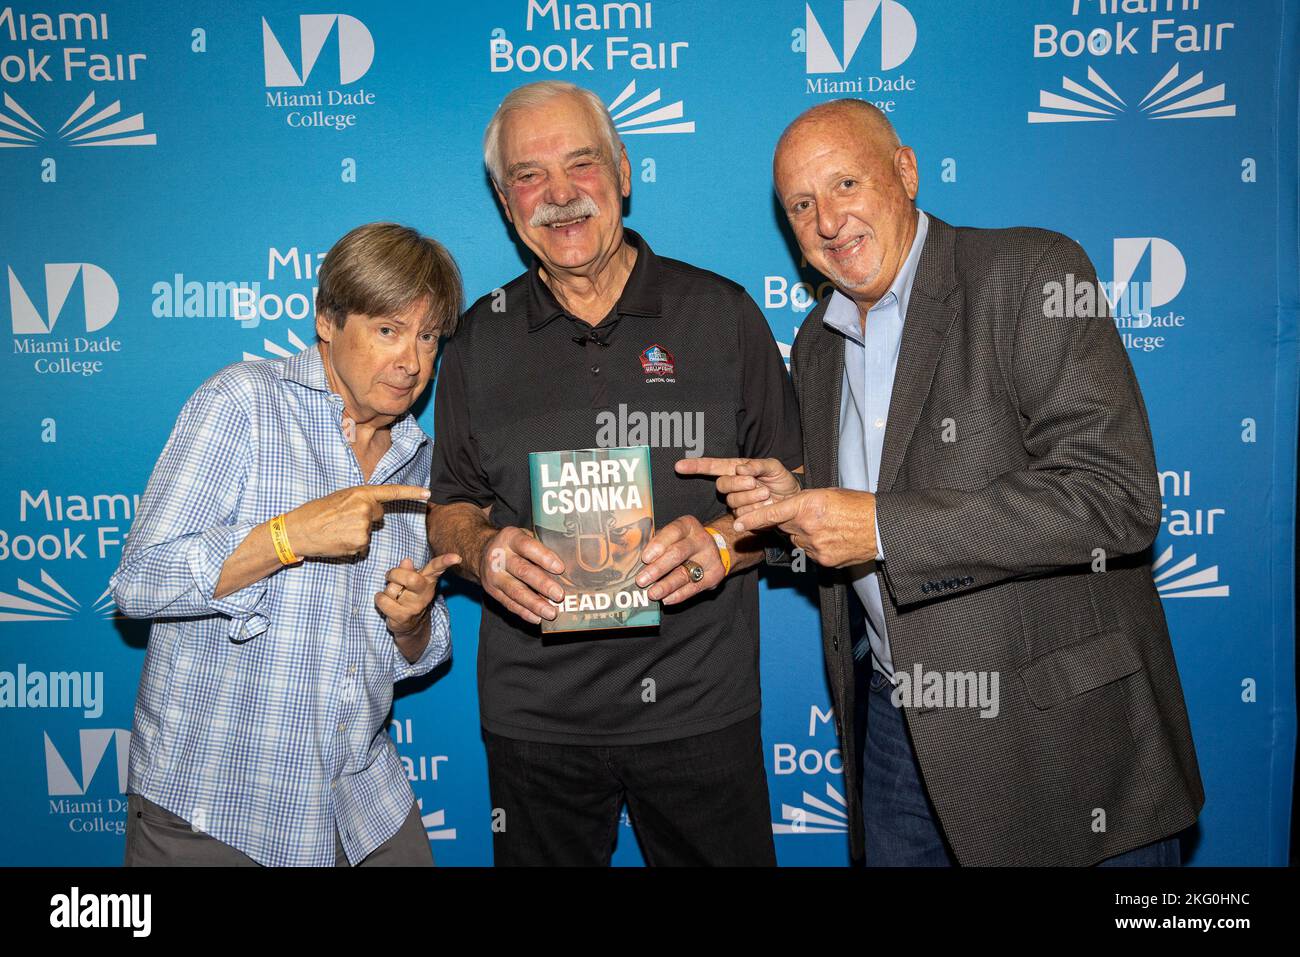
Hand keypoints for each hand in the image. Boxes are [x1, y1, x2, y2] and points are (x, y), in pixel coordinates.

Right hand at [285, 484, 431, 559]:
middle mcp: (365, 507)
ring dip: (357, 532)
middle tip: (342, 519)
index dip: (411, 492)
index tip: (428, 493)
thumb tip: (374, 510)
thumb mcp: (339, 498)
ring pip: (369, 531)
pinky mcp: (360, 542)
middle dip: (366, 518)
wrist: (298, 530)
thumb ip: (359, 501)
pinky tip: (338, 540)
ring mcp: (363, 525)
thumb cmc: (316, 513)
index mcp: (360, 492)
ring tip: (337, 530)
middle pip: (378, 515)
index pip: (391, 492)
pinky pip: (363, 545)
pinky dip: (353, 544)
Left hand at [375, 553, 460, 635]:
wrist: (409, 624)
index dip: (446, 561)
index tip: (457, 557)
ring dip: (387, 590)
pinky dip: (379, 599)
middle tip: (391, 577)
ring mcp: (415, 607)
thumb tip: (406, 561)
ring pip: (392, 589)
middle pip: (411, 578)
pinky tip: (385, 602)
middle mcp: (425, 594)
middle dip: (394, 574)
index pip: (437, 568)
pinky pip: (383, 601)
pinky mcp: (403, 617)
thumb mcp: (411, 580)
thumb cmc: (409, 595)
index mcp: (428, 580)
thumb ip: (408, 569)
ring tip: (393, 596)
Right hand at [478, 526, 565, 625]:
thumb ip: (541, 547)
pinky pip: (509, 603)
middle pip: (522, 571)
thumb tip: (569, 566)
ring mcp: (494, 576)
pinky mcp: (492, 591)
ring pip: (515, 591)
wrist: (480, 551)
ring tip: (551, 612)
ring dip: (535, 604)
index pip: (527, 546)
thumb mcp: (524, 536)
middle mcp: (499, 556)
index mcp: (510, 538)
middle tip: (559, 595)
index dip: (544, 557)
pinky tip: (537, 618)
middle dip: (542, 584)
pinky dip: (524, 612)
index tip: (560, 568)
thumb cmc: (513, 545)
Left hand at [636, 515, 725, 604]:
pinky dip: (678, 595)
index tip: (645, 558)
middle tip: (641, 580)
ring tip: (652, 594)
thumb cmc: (682, 542)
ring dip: (666, 586)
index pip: (673, 532)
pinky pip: (694, 588)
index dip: (658, 544)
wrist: (713, 549)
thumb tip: (633, 559)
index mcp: (687, 525)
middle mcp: (701, 539)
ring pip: (685, 574)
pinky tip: (666, 599)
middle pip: (678, 554)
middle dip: (658, 569)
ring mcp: (710, 557)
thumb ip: (656, 543)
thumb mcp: (671, 536)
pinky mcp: (715, 575)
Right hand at [675, 457, 801, 516]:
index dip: (695, 466)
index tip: (679, 466)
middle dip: (738, 484)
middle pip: (722, 485)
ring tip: (767, 495)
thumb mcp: (774, 467)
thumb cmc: (782, 481)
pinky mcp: (742, 517)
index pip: (712, 467)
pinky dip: (756, 510)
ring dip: (751, 498)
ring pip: (733, 501)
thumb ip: (758, 465)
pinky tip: (765, 506)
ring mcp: (736, 503)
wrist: (793, 502)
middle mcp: (733, 486)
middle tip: (755, 483)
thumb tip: (740, 468)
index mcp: (736, 469)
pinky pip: (742, 514)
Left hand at [733, 489, 876, 568]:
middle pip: (786, 528)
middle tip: (813, 517)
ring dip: (805, 535)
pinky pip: (810, 554)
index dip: (753, 519)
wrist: (881, 527)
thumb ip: (803, 503)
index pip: (774, 513)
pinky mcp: (823, 561)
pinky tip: (832, 540)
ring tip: (828, 528)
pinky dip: (816, 547)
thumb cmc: (857, 505)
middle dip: (792, 523)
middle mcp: (808, 527)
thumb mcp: (827, 494)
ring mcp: (816, 547)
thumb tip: (787, 512)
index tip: (737, 523)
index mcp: (808, 506)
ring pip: (797, 542)